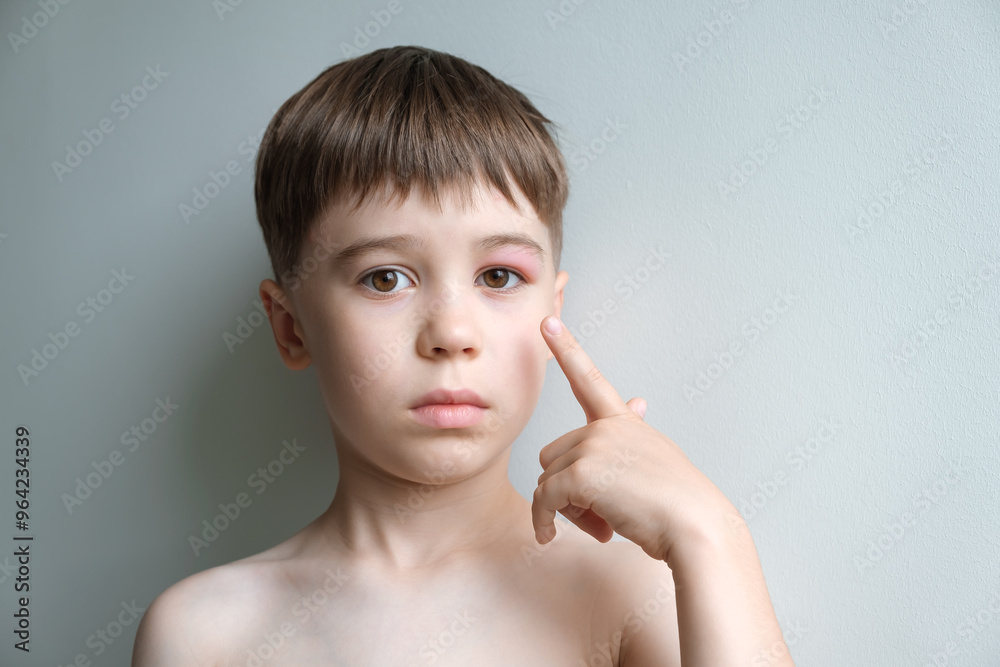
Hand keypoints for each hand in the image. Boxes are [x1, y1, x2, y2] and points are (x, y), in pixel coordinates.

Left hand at [533, 315, 735, 562]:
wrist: (695, 526)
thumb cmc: (678, 504)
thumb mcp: (655, 457)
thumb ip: (632, 435)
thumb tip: (637, 400)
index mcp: (624, 423)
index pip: (590, 379)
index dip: (567, 348)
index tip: (547, 321)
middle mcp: (607, 428)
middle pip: (554, 457)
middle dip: (567, 491)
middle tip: (600, 516)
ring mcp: (595, 446)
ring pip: (548, 481)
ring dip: (565, 510)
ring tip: (603, 525)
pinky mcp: (582, 473)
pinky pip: (544, 500)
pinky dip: (543, 522)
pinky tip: (550, 538)